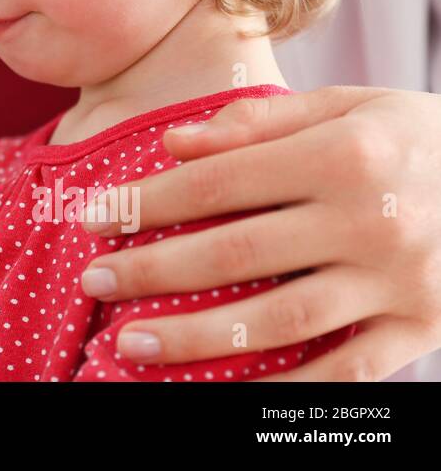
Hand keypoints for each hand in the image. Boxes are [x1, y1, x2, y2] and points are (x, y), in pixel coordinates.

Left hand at [78, 86, 440, 379]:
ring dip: (196, 337)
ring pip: (279, 321)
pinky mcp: (421, 329)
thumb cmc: (417, 138)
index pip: (218, 183)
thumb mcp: (349, 105)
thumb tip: (172, 144)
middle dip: (153, 270)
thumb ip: (258, 121)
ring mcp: (397, 282)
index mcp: (343, 155)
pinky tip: (225, 393)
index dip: (147, 203)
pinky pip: (344, 373)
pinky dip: (285, 388)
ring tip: (131, 344)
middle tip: (93, 282)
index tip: (91, 218)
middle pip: (237, 254)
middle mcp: (369, 221)